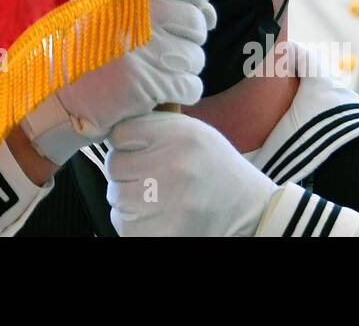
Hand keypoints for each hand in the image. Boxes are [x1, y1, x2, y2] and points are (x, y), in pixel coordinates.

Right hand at [20, 0, 214, 164]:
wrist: (47, 94)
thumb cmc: (81, 50)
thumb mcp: (105, 7)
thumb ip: (153, 0)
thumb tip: (209, 13)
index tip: (188, 14)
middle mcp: (138, 12)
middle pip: (195, 24)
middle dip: (186, 41)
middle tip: (159, 53)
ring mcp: (143, 48)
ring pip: (195, 58)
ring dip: (181, 69)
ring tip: (151, 73)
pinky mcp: (145, 83)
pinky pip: (190, 86)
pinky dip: (180, 92)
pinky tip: (155, 92)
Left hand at [106, 111, 276, 236]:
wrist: (248, 209)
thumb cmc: (213, 166)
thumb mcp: (191, 131)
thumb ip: (154, 125)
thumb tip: (110, 126)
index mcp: (180, 135)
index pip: (120, 132)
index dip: (127, 142)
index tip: (141, 149)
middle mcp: (172, 166)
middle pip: (114, 164)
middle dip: (127, 171)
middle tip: (152, 175)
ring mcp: (165, 203)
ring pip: (115, 194)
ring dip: (129, 196)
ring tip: (158, 196)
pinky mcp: (160, 233)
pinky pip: (122, 222)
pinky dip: (134, 220)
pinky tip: (158, 214)